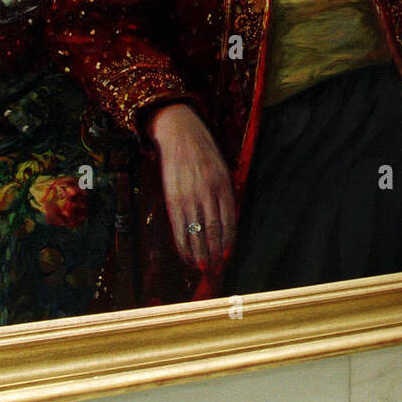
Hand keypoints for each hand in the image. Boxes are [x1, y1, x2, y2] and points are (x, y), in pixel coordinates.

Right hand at [146, 103, 236, 271]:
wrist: (180, 134)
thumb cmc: (205, 152)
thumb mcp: (223, 168)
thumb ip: (225, 194)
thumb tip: (228, 222)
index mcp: (223, 185)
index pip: (228, 221)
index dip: (228, 241)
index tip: (227, 256)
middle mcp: (207, 192)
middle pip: (212, 230)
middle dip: (215, 252)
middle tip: (215, 268)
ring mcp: (188, 196)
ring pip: (195, 232)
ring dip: (199, 253)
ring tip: (202, 267)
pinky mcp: (172, 198)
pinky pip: (178, 227)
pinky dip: (182, 244)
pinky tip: (185, 255)